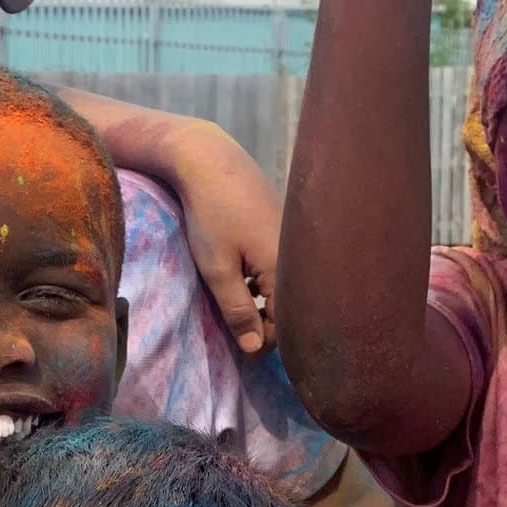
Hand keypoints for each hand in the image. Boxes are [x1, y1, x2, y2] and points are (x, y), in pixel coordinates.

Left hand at [172, 129, 280, 352]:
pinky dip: (262, 275)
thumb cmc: (211, 215)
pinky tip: (240, 269)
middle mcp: (296, 256)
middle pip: (288, 305)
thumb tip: (255, 348)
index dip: (265, 339)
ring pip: (283, 284)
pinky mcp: (281, 227)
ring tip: (235, 295)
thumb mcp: (218, 269)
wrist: (211, 159)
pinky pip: (279, 264)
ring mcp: (290, 239)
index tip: (240, 343)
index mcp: (284, 269)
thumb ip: (238, 310)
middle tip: (235, 321)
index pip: (287, 323)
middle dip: (265, 319)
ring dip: (262, 297)